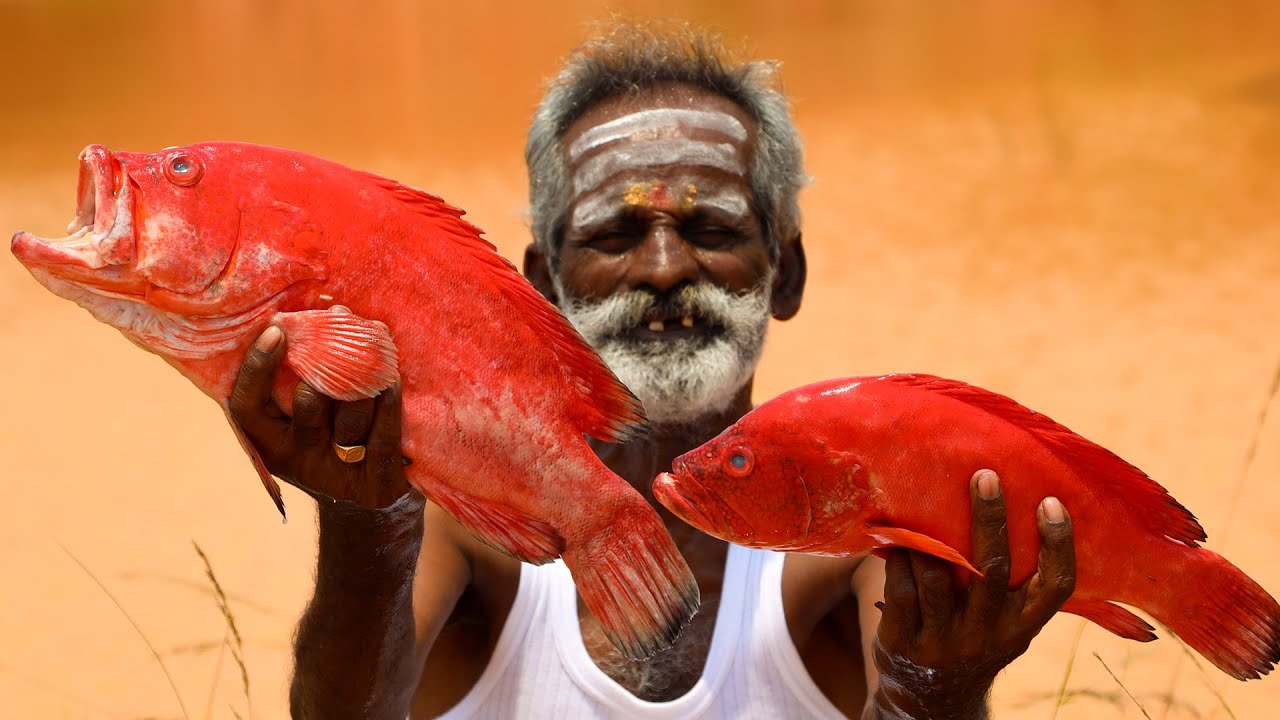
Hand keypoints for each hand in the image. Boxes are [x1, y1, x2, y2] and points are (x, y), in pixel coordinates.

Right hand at [229, 323, 413, 508]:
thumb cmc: (337, 437)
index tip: (276, 330)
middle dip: (326, 359)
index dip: (257, 367)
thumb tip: (305, 318)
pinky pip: (383, 437)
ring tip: (374, 340)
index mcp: (270, 443)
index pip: (247, 406)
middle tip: (340, 319)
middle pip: (307, 405)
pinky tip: (392, 379)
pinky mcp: (377, 486)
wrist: (374, 497)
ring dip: (365, 376)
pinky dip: (389, 404)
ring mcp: (338, 476)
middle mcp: (299, 462)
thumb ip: (296, 379)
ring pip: (350, 418)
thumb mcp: (306, 415)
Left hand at [868, 469, 1075, 719]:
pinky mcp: (904, 641)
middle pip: (993, 569)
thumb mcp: (1006, 624)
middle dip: (990, 518)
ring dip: (929, 537)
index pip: (1055, 587)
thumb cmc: (974, 637)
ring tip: (925, 504)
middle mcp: (987, 634)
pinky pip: (901, 586)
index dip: (1057, 545)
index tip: (1050, 502)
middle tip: (985, 476)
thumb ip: (1015, 585)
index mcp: (1021, 626)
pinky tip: (897, 539)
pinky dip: (899, 557)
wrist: (928, 698)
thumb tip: (1024, 507)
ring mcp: (944, 640)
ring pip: (938, 575)